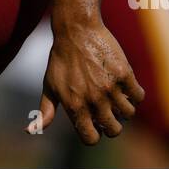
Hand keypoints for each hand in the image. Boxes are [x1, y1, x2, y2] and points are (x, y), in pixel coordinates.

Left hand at [33, 16, 143, 142]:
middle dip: (112, 125)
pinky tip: (125, 85)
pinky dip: (134, 94)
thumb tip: (30, 131)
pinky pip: (139, 96)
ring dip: (124, 108)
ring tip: (116, 95)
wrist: (76, 29)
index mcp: (75, 106)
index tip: (95, 124)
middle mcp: (93, 99)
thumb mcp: (49, 85)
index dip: (94, 134)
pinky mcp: (124, 73)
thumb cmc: (61, 58)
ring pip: (128, 113)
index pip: (91, 139)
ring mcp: (110, 87)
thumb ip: (45, 111)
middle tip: (109, 111)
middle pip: (114, 130)